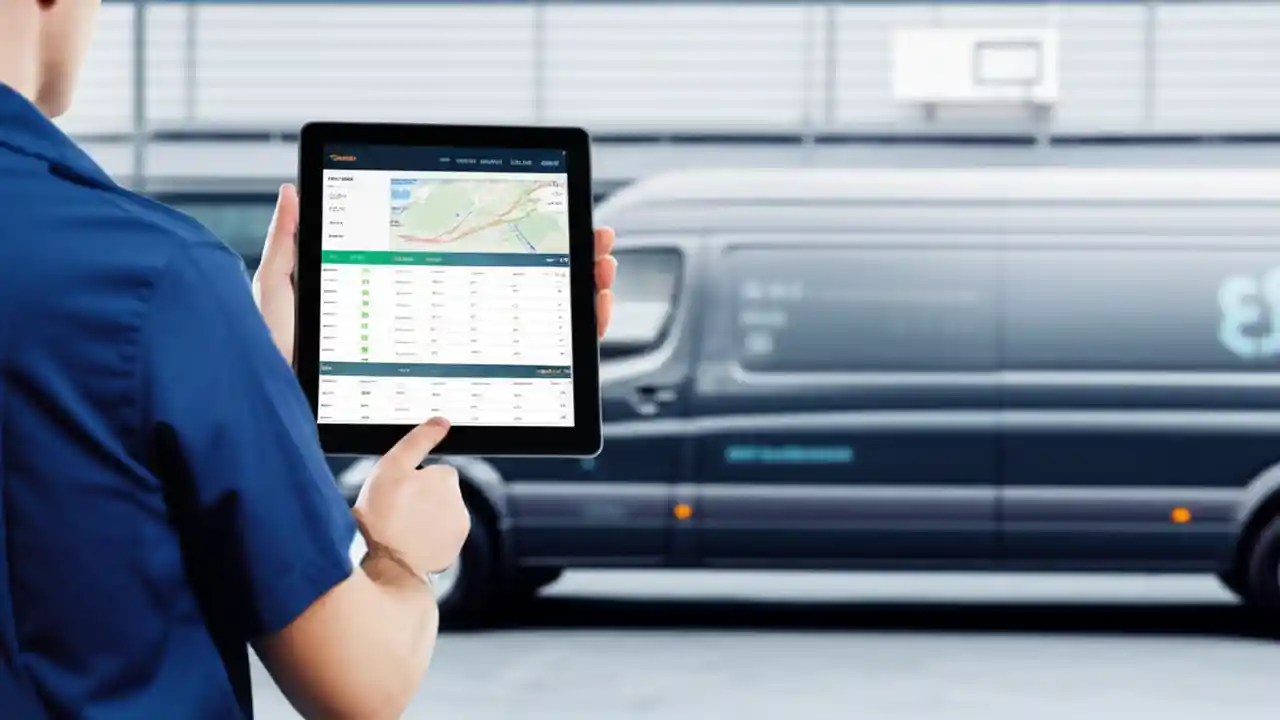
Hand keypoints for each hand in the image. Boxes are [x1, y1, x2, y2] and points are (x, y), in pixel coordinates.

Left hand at [252, 184, 617, 359]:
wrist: (290, 429)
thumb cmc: (283, 370)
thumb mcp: (281, 297)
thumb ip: (290, 244)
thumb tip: (295, 188)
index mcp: (411, 304)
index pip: (479, 263)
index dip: (519, 235)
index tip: (551, 211)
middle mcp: (447, 335)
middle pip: (524, 290)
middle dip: (571, 260)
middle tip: (597, 237)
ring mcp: (467, 365)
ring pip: (546, 326)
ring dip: (587, 294)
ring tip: (604, 265)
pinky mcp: (481, 395)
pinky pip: (548, 368)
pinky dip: (584, 340)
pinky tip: (595, 311)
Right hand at [352, 418, 469, 575]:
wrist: (387, 565)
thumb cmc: (382, 515)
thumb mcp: (391, 468)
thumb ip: (418, 441)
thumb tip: (442, 421)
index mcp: (444, 477)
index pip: (432, 471)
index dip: (410, 480)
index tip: (397, 494)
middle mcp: (457, 500)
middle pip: (438, 493)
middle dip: (422, 498)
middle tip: (396, 511)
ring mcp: (458, 526)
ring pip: (440, 514)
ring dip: (427, 517)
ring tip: (401, 529)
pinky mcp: (454, 547)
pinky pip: (442, 535)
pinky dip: (431, 537)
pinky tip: (411, 542)